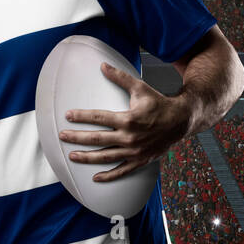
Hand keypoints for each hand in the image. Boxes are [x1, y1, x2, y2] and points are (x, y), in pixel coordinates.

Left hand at [57, 61, 191, 182]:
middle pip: (97, 139)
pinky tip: (95, 178)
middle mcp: (130, 137)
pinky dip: (109, 176)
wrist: (182, 120)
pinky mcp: (140, 160)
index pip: (98, 118)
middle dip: (76, 138)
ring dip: (87, 157)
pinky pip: (122, 171)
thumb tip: (102, 65)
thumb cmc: (159, 103)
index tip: (67, 115)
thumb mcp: (140, 88)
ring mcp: (135, 151)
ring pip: (105, 157)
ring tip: (71, 156)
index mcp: (128, 119)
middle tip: (61, 136)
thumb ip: (120, 78)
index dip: (81, 116)